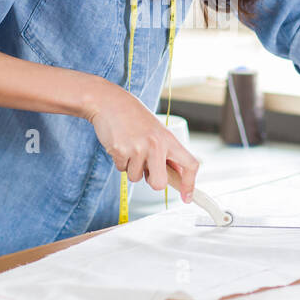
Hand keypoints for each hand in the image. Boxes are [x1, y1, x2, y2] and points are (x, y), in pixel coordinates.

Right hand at [86, 83, 197, 201]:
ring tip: (130, 147)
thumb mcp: (157, 130)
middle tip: (146, 169)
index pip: (190, 164)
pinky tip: (120, 144)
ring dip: (132, 168)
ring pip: (136, 178)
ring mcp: (138, 149)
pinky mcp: (120, 151)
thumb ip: (167, 152)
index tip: (187, 197)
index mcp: (169, 139)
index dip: (190, 184)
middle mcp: (156, 145)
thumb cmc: (134, 117)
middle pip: (159, 184)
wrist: (109, 102)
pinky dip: (120, 162)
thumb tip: (177, 174)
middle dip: (152, 181)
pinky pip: (122, 170)